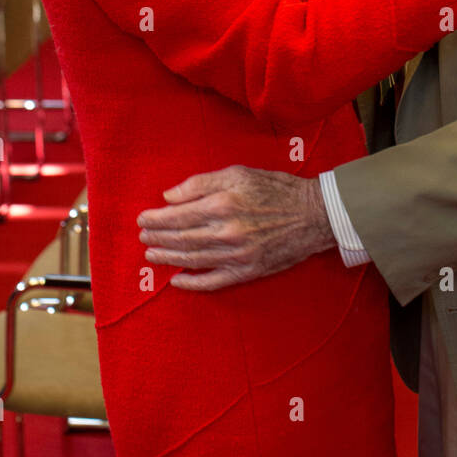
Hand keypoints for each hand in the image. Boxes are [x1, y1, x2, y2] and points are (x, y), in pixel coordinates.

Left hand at [136, 167, 334, 290]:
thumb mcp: (238, 173)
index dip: (156, 220)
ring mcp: (236, 256)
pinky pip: (213, 282)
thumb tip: (169, 197)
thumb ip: (200, 183)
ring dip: (168, 259)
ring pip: (192, 260)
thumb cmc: (275, 188)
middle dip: (157, 239)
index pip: (177, 216)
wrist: (313, 214)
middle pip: (180, 240)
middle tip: (143, 238)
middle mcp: (226, 232)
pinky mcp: (247, 272)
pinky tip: (177, 281)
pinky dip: (192, 283)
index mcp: (222, 205)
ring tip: (152, 255)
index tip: (143, 220)